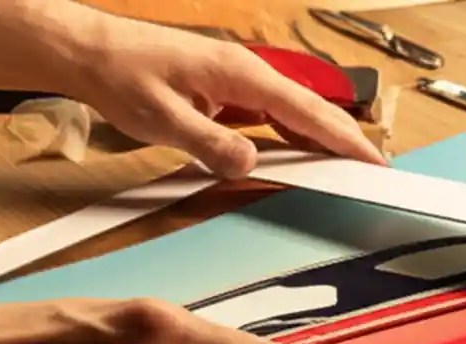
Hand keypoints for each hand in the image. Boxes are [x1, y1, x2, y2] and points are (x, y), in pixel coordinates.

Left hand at [63, 14, 386, 177]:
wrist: (92, 52)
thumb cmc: (123, 77)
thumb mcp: (161, 119)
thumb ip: (208, 144)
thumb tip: (249, 163)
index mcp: (239, 75)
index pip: (304, 110)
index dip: (341, 137)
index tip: (371, 158)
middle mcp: (245, 72)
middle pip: (307, 108)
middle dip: (343, 137)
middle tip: (373, 168)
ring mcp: (236, 79)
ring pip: (290, 111)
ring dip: (318, 137)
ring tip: (345, 165)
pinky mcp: (223, 89)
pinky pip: (268, 113)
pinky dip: (289, 133)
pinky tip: (295, 151)